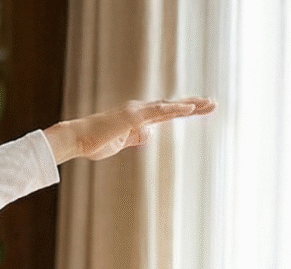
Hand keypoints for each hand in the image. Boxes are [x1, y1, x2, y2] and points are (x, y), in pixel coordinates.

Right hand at [45, 97, 215, 163]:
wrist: (77, 140)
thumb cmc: (94, 143)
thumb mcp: (120, 143)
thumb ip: (135, 138)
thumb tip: (149, 134)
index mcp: (138, 119)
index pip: (166, 114)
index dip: (183, 111)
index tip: (201, 110)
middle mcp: (140, 111)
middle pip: (172, 107)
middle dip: (194, 105)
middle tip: (214, 104)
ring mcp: (137, 113)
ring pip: (169, 107)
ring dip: (190, 105)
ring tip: (209, 104)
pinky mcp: (133, 117)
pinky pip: (159, 112)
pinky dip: (175, 109)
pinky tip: (190, 108)